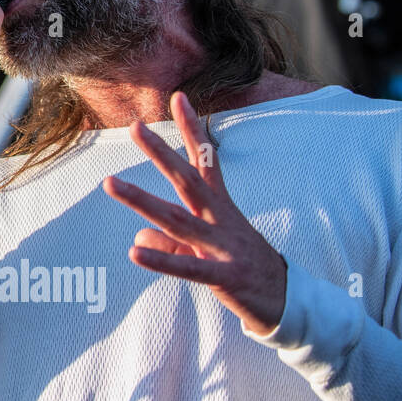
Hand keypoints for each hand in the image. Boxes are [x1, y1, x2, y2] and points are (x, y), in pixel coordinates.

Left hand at [101, 91, 287, 335]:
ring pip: (177, 220)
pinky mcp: (225, 276)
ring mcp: (224, 246)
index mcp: (220, 207)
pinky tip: (134, 252)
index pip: (205, 160)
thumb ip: (171, 240)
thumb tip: (138, 237)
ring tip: (110, 184)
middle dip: (161, 153)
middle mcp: (220, 219)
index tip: (178, 97)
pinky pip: (189, 267)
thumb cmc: (244, 268)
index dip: (193, 129)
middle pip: (187, 179)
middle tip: (135, 126)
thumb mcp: (207, 249)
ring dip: (142, 201)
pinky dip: (162, 259)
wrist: (291, 303)